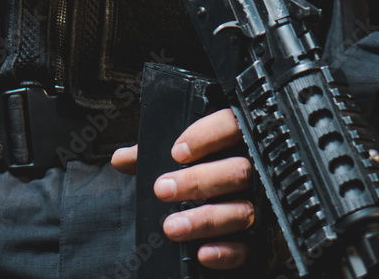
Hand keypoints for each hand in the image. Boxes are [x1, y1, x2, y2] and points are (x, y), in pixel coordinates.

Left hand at [112, 109, 252, 270]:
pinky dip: (225, 252)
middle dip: (198, 181)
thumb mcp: (175, 158)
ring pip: (241, 210)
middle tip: (163, 189)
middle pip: (238, 170)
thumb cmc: (197, 172)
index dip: (207, 136)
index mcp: (234, 140)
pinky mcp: (255, 239)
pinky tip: (202, 252)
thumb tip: (122, 159)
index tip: (177, 152)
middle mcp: (250, 169)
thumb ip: (151, 155)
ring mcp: (257, 204)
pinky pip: (246, 247)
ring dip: (204, 220)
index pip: (231, 125)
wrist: (215, 207)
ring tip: (172, 227)